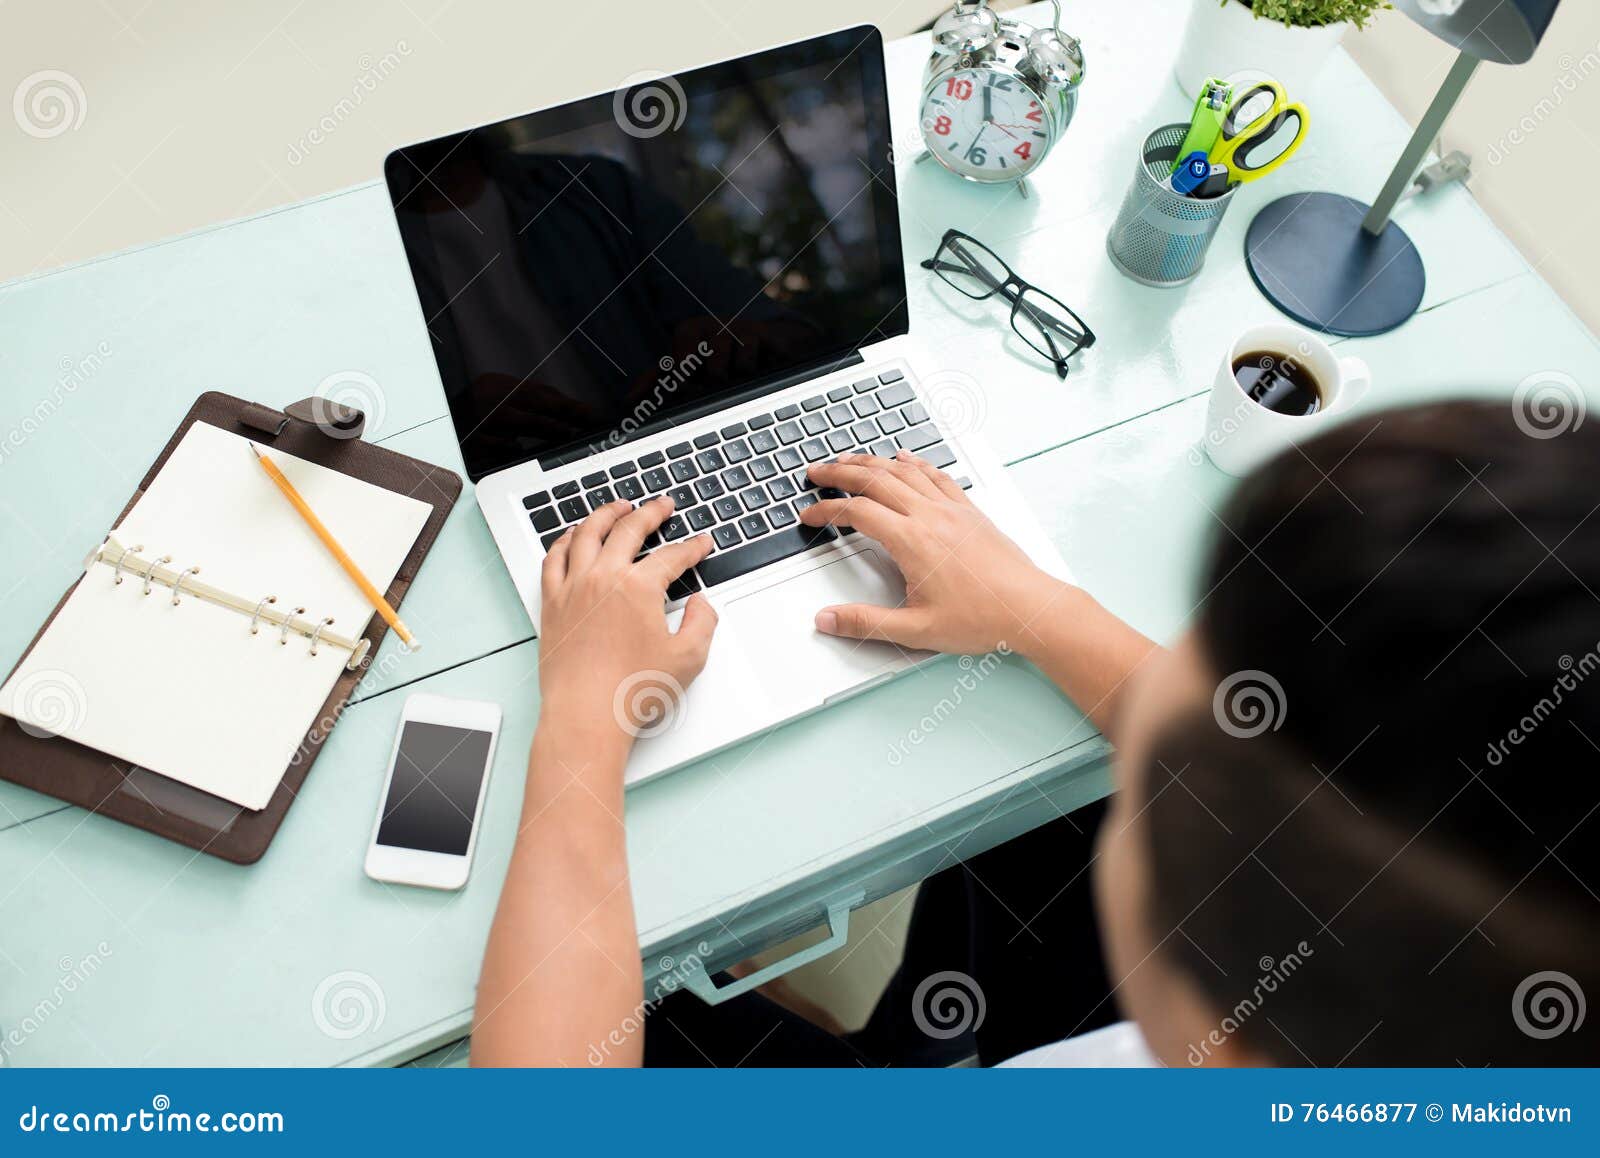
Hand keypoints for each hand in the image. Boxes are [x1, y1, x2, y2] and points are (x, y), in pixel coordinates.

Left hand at [538, 496, 717, 741]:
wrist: (585, 715)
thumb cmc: (629, 692)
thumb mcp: (687, 659)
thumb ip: (703, 623)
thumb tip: (701, 605)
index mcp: (638, 588)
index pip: (672, 556)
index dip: (692, 548)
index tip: (700, 544)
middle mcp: (603, 578)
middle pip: (628, 529)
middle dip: (651, 512)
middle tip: (662, 505)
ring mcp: (572, 588)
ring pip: (586, 534)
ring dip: (606, 514)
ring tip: (618, 506)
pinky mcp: (551, 604)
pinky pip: (553, 558)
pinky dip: (564, 541)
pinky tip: (572, 536)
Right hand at [799, 451, 1068, 656]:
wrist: (1030, 608)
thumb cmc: (982, 618)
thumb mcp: (915, 629)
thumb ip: (865, 623)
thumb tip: (827, 620)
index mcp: (912, 541)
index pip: (856, 513)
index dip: (826, 510)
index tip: (809, 514)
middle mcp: (930, 517)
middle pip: (875, 479)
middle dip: (840, 472)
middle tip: (816, 471)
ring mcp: (952, 510)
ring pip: (904, 472)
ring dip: (871, 462)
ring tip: (849, 460)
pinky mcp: (970, 511)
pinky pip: (936, 475)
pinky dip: (914, 463)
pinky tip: (905, 458)